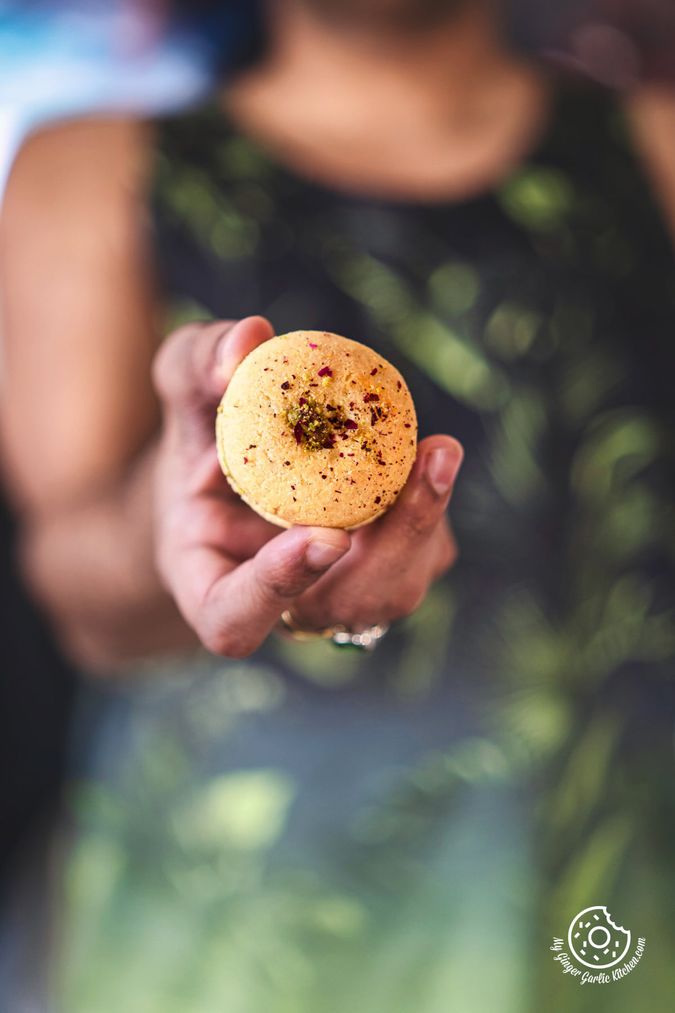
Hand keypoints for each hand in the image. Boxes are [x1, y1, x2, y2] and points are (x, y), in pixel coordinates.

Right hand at [152, 317, 462, 655]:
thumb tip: (253, 335)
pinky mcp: (386, 573)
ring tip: (438, 452)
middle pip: (346, 605)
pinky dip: (427, 502)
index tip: (326, 537)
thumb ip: (196, 367)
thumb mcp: (181, 401)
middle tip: (429, 461)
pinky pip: (420, 553)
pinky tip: (430, 454)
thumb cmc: (200, 442)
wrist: (236, 473)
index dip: (278, 587)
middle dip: (394, 541)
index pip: (234, 619)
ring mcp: (339, 597)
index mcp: (209, 588)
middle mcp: (280, 607)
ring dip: (422, 520)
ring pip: (397, 585)